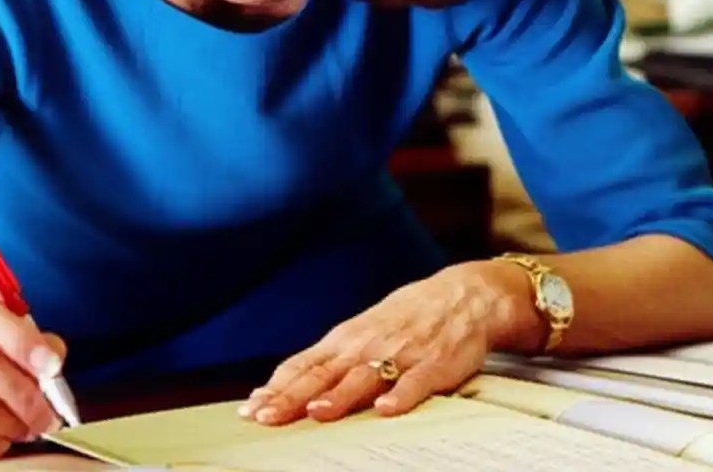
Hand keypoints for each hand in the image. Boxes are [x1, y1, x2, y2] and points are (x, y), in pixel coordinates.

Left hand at [239, 261, 533, 425]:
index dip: (276, 388)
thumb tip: (282, 385)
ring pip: (363, 377)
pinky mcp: (434, 364)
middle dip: (293, 397)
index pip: (302, 366)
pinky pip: (415, 382)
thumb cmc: (404, 320)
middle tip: (268, 417)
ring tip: (317, 413)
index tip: (251, 410)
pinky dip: (401, 396)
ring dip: (340, 396)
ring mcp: (399, 355)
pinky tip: (387, 410)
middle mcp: (365, 346)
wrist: (461, 295)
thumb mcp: (359, 333)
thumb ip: (326, 361)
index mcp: (344, 340)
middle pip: (323, 375)